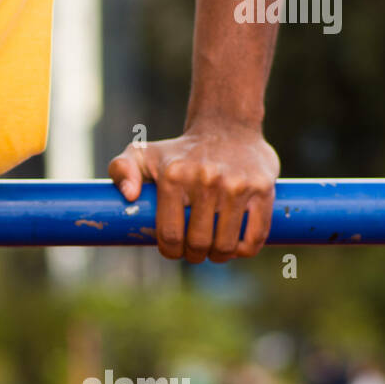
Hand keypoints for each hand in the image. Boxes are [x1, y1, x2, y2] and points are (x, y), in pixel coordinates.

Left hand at [108, 120, 278, 263]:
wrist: (226, 127)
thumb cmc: (179, 150)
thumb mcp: (142, 154)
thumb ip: (121, 170)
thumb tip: (129, 196)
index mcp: (174, 175)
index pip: (169, 234)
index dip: (170, 251)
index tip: (173, 250)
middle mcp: (206, 179)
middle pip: (198, 243)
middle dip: (194, 255)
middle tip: (194, 251)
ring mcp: (237, 185)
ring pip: (226, 244)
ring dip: (219, 256)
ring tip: (214, 251)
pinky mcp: (263, 189)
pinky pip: (255, 236)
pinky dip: (245, 250)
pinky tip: (237, 247)